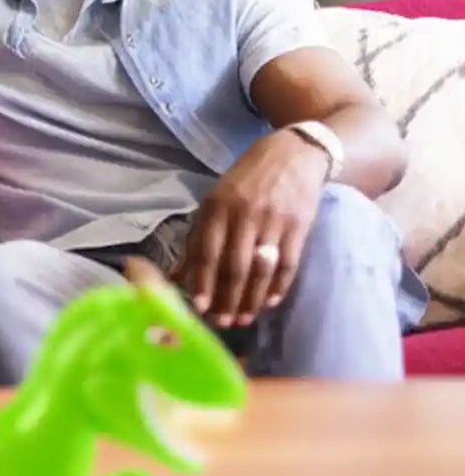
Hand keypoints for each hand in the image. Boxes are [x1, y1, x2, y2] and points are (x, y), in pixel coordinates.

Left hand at [172, 129, 330, 327]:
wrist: (293, 153)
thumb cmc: (246, 181)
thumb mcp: (215, 201)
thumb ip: (198, 239)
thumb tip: (175, 275)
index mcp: (217, 207)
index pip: (207, 251)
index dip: (203, 281)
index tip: (199, 308)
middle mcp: (243, 214)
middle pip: (234, 265)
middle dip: (227, 297)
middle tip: (222, 322)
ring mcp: (273, 220)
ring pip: (261, 268)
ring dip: (252, 298)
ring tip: (244, 318)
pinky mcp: (300, 225)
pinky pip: (289, 263)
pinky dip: (280, 286)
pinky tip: (270, 302)